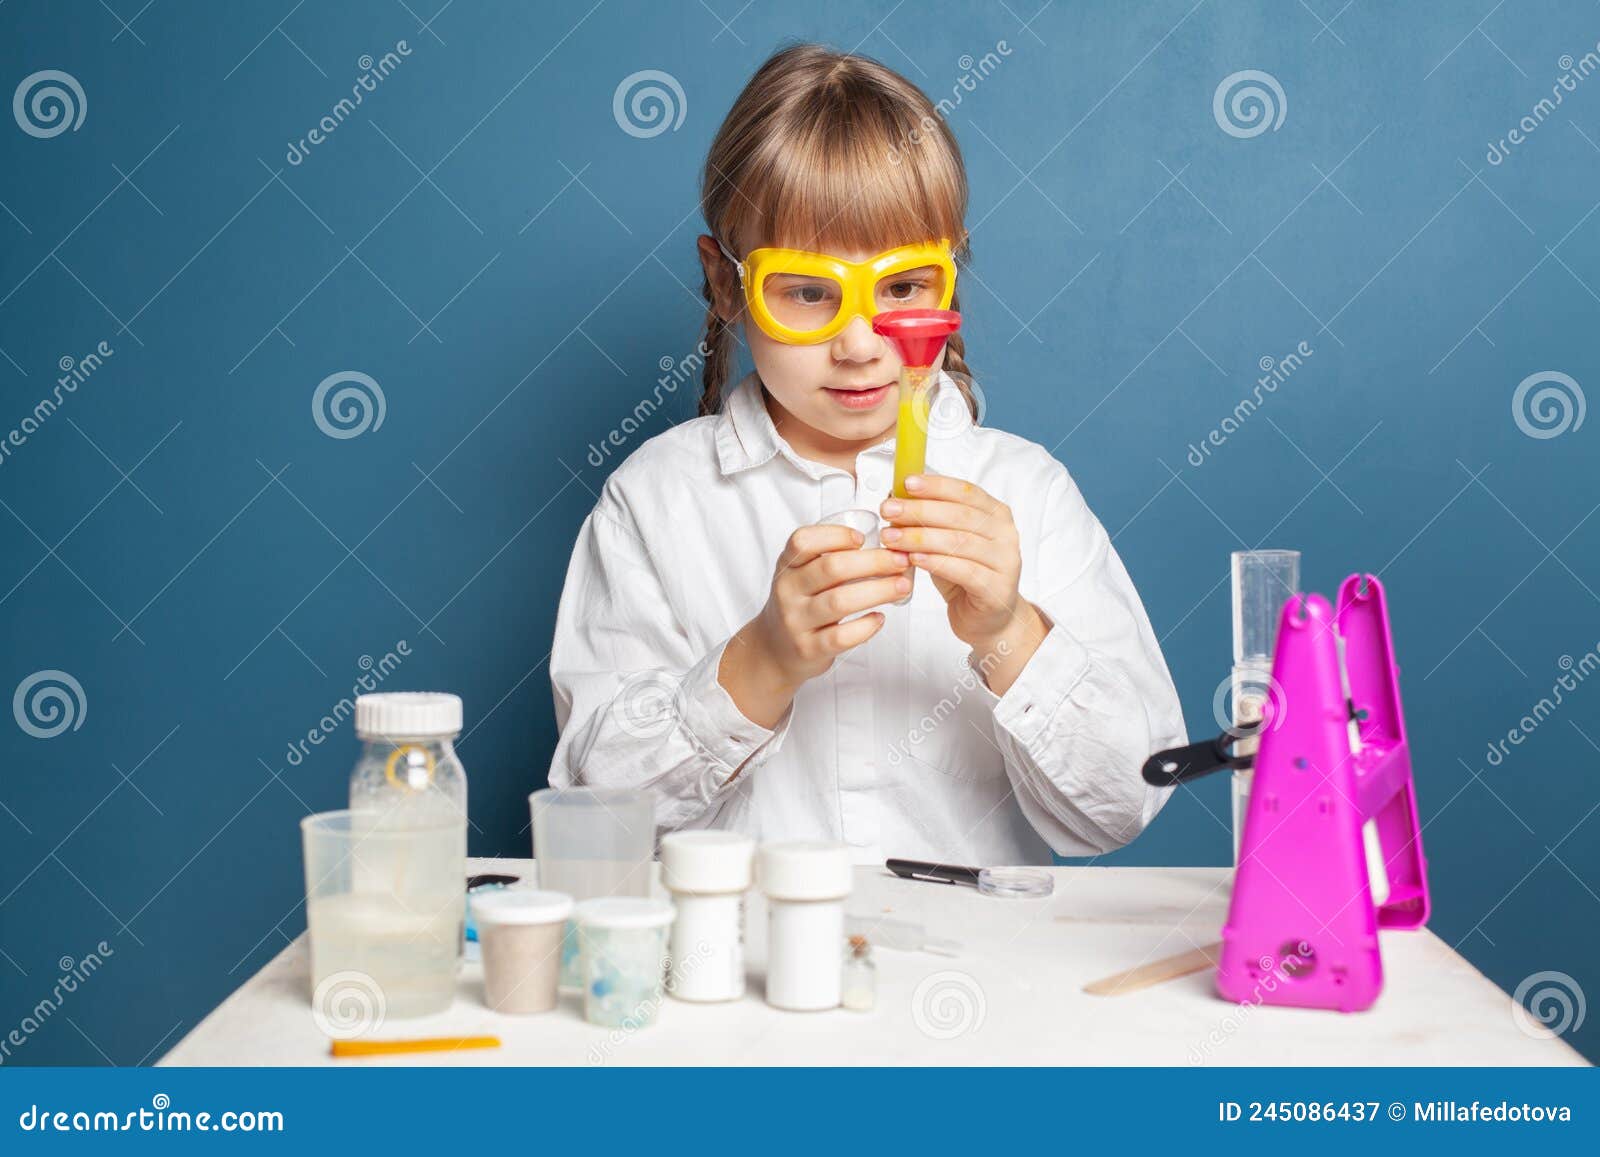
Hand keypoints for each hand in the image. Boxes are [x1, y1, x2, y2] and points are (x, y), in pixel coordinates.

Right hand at [719, 524, 910, 726]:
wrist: (774, 649)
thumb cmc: (800, 604)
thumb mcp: (802, 576)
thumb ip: (829, 559)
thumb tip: (886, 546)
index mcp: (787, 566)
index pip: (803, 541)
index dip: (835, 535)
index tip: (863, 538)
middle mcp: (787, 591)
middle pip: (831, 568)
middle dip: (873, 562)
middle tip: (901, 561)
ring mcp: (796, 621)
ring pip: (839, 602)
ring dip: (878, 591)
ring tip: (902, 586)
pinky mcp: (808, 648)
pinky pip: (840, 637)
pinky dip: (865, 626)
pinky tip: (880, 618)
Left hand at [880, 474, 1047, 688]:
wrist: (988, 619)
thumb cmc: (966, 576)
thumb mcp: (947, 541)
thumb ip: (930, 521)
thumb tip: (896, 498)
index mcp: (995, 514)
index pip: (965, 492)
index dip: (935, 485)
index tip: (906, 483)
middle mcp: (1005, 534)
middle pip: (959, 515)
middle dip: (919, 510)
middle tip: (888, 510)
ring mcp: (1005, 561)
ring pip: (959, 542)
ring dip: (920, 537)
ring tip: (891, 537)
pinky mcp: (997, 588)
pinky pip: (964, 571)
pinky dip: (936, 563)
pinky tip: (915, 559)